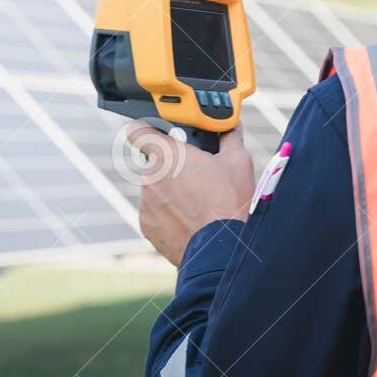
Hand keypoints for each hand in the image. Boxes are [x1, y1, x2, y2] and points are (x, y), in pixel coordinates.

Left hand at [125, 123, 254, 266]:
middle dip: (172, 166)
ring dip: (170, 191)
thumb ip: (230, 138)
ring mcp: (145, 203)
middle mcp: (150, 176)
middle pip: (155, 163)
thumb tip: (232, 127)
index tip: (152, 132)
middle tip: (196, 175)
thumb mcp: (238, 162)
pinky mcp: (146, 225)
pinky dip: (168, 214)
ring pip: (156, 189)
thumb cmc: (229, 203)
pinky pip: (155, 212)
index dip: (145, 129)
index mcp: (167, 154)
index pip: (138, 130)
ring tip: (197, 202)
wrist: (221, 248)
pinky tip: (190, 219)